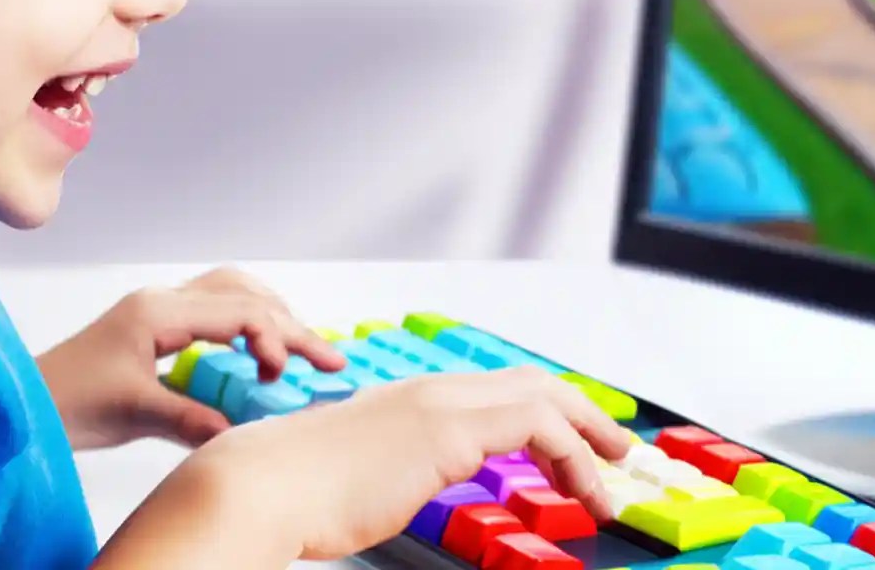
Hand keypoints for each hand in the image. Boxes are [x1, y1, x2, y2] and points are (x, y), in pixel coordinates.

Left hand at [37, 266, 346, 449]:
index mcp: (159, 313)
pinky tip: (262, 347)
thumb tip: (242, 432)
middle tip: (329, 358)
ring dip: (275, 315)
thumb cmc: (69, 402)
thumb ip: (192, 419)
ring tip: (303, 348)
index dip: (276, 339)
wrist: (30, 400)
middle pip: (247, 294)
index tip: (288, 374)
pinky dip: (252, 320)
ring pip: (237, 291)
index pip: (240, 311)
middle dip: (292, 326)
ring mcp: (164, 308)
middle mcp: (165, 300)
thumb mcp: (134, 414)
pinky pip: (221, 305)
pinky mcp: (163, 322)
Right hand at [181, 366, 631, 562]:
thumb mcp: (361, 475)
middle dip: (580, 411)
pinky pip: (538, 426)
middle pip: (531, 382)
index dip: (543, 411)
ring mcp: (443, 404)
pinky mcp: (451, 429)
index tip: (571, 443)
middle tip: (612, 444)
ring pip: (544, 396)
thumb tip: (403, 484)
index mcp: (412, 401)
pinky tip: (584, 486)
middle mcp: (433, 391)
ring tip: (612, 469)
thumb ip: (394, 469)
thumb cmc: (296, 492)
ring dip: (588, 432)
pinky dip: (574, 453)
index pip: (497, 392)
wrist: (261, 487)